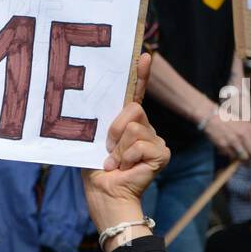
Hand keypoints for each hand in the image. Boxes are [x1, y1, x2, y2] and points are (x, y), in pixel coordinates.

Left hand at [82, 52, 169, 231]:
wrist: (105, 195)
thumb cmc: (95, 170)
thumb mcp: (92, 140)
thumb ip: (99, 122)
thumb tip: (88, 102)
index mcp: (127, 122)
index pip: (136, 94)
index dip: (141, 74)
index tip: (143, 55)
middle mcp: (144, 128)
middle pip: (132, 109)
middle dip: (114, 130)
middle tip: (107, 151)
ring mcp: (155, 139)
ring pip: (134, 128)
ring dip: (117, 148)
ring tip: (115, 163)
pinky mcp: (162, 152)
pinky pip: (140, 143)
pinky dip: (127, 158)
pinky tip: (126, 169)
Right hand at [202, 110, 250, 161]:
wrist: (211, 116)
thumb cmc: (228, 117)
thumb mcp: (244, 119)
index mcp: (248, 128)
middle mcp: (242, 135)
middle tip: (247, 152)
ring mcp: (232, 141)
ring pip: (243, 157)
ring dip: (241, 156)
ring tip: (239, 152)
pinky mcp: (223, 146)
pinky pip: (231, 156)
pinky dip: (231, 154)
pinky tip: (230, 149)